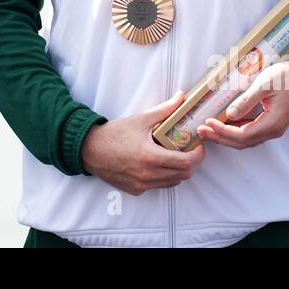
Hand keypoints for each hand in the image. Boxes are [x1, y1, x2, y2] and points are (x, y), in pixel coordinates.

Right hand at [81, 92, 205, 195]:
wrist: (90, 150)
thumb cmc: (114, 134)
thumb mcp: (141, 120)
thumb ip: (164, 110)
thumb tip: (181, 97)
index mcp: (151, 157)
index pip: (186, 163)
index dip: (198, 156)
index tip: (199, 146)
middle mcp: (147, 175)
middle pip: (183, 175)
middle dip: (192, 163)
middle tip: (190, 150)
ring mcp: (142, 185)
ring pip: (172, 182)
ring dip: (179, 171)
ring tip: (175, 156)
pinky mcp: (136, 190)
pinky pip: (158, 186)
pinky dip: (164, 176)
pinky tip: (159, 163)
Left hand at [196, 59, 288, 148]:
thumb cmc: (286, 77)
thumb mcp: (264, 85)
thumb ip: (247, 100)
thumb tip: (229, 115)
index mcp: (273, 123)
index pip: (243, 135)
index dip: (223, 131)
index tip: (208, 123)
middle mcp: (273, 130)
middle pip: (242, 142)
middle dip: (220, 137)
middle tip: (201, 131)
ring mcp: (272, 129)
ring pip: (245, 140)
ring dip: (225, 136)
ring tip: (208, 129)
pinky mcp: (270, 124)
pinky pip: (250, 132)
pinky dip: (234, 131)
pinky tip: (223, 124)